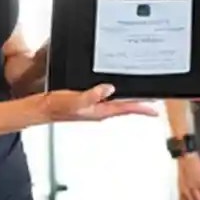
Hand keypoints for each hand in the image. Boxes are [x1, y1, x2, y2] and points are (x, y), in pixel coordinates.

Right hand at [39, 84, 157, 122]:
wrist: (44, 108)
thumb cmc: (58, 107)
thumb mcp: (75, 101)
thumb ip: (92, 95)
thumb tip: (109, 89)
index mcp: (100, 110)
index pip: (126, 108)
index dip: (141, 108)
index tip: (155, 110)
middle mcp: (100, 110)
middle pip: (126, 106)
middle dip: (140, 103)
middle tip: (154, 100)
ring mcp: (95, 106)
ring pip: (118, 103)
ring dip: (129, 100)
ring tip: (141, 96)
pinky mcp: (89, 101)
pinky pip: (108, 98)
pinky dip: (116, 94)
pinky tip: (115, 89)